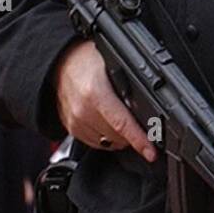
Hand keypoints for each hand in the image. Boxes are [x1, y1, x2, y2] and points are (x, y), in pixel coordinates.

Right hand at [53, 41, 155, 160]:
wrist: (62, 61)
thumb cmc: (87, 59)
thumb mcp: (113, 64)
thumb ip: (130, 85)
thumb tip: (150, 105)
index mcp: (95, 93)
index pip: (122, 124)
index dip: (139, 140)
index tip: (151, 153)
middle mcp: (82, 110)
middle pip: (117, 137)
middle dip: (132, 135)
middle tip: (139, 123)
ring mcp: (75, 121)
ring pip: (107, 143)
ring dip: (119, 138)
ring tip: (122, 120)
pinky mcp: (71, 128)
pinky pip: (95, 143)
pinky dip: (106, 138)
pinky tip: (108, 123)